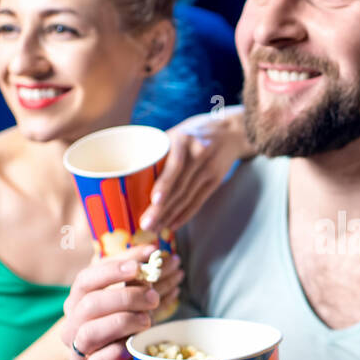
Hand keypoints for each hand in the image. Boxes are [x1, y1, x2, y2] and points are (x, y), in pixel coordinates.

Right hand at [60, 245, 183, 359]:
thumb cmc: (134, 335)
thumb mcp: (138, 304)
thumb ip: (140, 279)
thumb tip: (153, 250)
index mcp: (79, 304)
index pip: (85, 279)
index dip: (111, 269)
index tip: (139, 265)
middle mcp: (73, 327)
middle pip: (89, 304)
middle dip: (125, 297)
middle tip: (153, 297)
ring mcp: (78, 354)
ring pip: (89, 332)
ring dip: (122, 322)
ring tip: (147, 322)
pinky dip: (114, 354)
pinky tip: (131, 349)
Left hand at [139, 105, 252, 233]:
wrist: (232, 131)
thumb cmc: (195, 131)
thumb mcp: (177, 132)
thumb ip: (158, 149)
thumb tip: (128, 170)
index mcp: (184, 140)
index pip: (176, 165)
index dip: (165, 184)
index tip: (154, 200)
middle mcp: (199, 154)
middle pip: (180, 186)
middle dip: (161, 208)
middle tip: (145, 224)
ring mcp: (209, 169)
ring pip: (187, 197)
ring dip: (170, 215)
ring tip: (154, 228)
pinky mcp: (215, 181)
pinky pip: (198, 201)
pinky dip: (185, 215)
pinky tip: (173, 225)